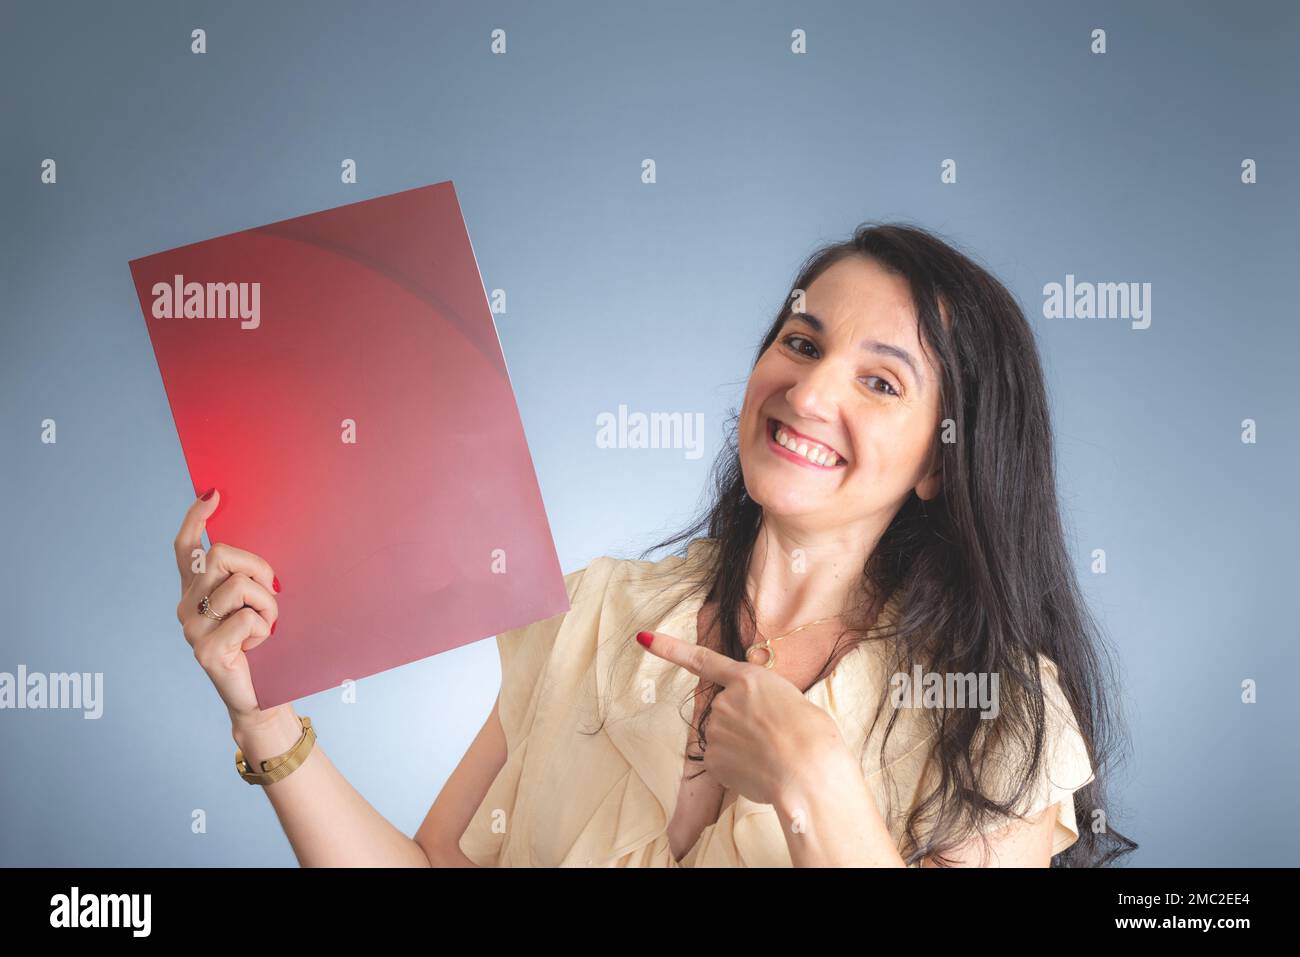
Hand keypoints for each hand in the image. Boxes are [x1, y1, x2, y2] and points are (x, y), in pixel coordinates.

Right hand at [173, 489, 287, 733]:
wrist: (261, 695)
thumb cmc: (262, 645)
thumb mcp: (253, 604)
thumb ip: (245, 579)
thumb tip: (257, 553)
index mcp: (195, 591)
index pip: (185, 547)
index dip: (195, 518)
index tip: (213, 494)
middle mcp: (186, 606)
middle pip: (221, 555)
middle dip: (257, 566)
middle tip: (271, 591)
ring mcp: (192, 629)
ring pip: (240, 586)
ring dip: (268, 603)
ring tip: (266, 625)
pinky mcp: (206, 650)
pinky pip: (248, 619)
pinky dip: (265, 629)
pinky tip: (258, 646)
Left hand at [635, 630, 853, 807]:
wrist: (808, 770)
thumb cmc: (811, 734)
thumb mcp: (788, 700)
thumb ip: (759, 702)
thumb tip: (749, 722)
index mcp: (748, 679)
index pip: (702, 660)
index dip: (669, 648)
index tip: (643, 637)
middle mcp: (725, 701)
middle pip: (726, 712)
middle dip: (744, 725)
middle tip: (775, 737)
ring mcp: (715, 730)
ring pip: (725, 739)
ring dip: (743, 748)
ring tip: (773, 755)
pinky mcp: (712, 759)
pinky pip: (723, 762)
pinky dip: (739, 768)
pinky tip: (760, 771)